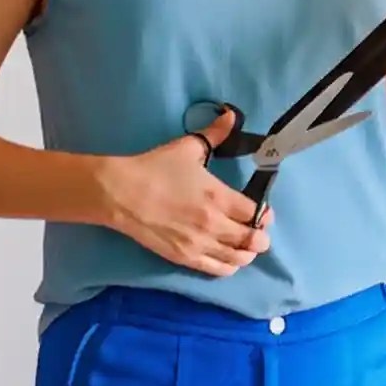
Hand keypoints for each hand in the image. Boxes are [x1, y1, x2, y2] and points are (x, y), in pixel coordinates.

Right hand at [100, 109, 272, 276]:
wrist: (121, 194)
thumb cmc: (155, 168)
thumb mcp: (187, 148)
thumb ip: (214, 134)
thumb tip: (231, 115)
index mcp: (218, 196)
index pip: (257, 214)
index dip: (265, 214)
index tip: (262, 210)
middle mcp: (214, 224)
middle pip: (253, 240)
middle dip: (261, 236)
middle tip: (258, 229)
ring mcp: (200, 244)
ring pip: (239, 258)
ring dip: (248, 252)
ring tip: (244, 244)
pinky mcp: (185, 258)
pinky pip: (219, 270)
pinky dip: (230, 265)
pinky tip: (228, 256)